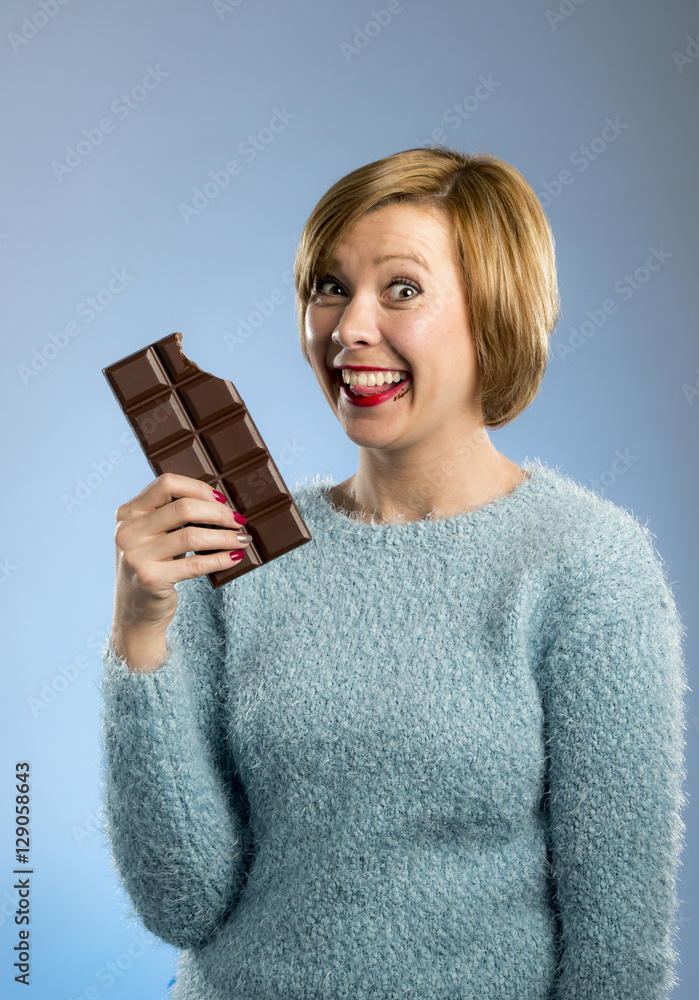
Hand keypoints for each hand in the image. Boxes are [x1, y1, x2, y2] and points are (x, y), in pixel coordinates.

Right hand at [110, 473, 250, 641]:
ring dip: (225, 537)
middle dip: (219, 513)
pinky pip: (195, 564)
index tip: (222, 500)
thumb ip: (169, 516)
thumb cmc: (151, 569)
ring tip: (243, 539)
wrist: (134, 614)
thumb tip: (218, 502)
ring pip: (192, 536)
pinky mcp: (151, 579)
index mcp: (127, 513)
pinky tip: (235, 557)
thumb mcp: (150, 536)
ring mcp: (136, 556)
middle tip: (239, 521)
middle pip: (183, 508)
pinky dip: (220, 559)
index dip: (199, 488)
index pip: (166, 483)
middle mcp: (128, 532)